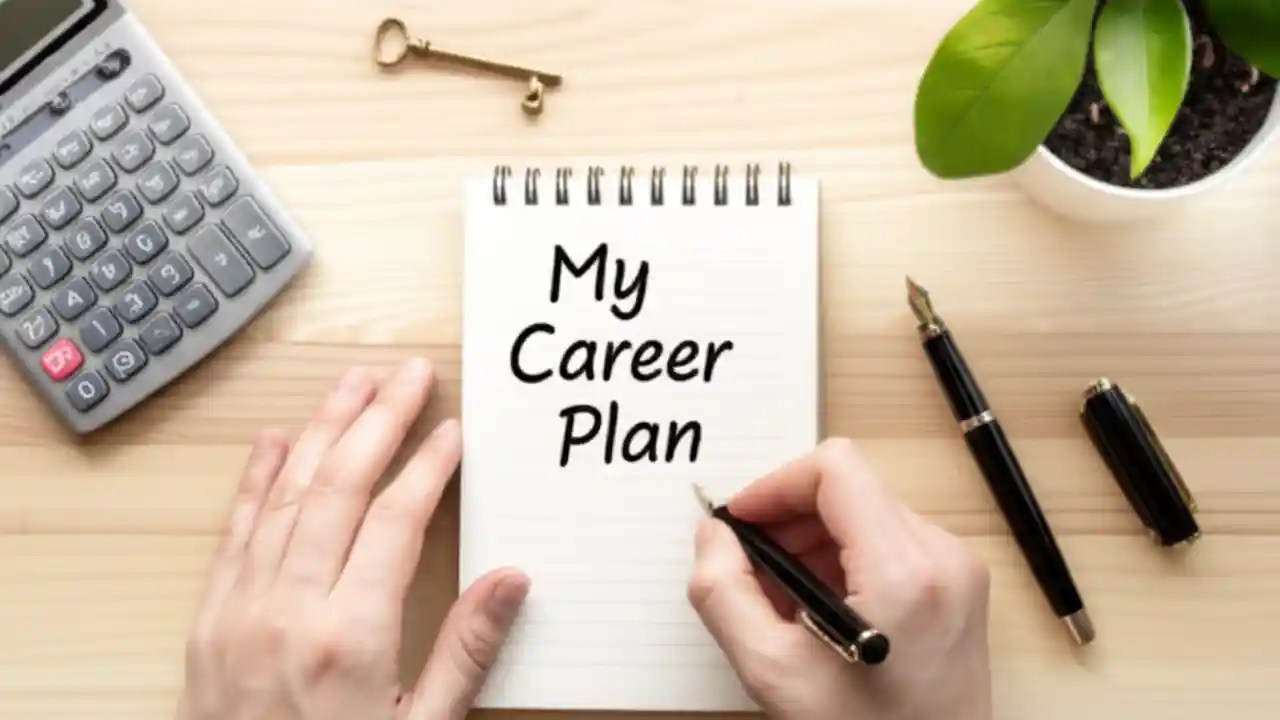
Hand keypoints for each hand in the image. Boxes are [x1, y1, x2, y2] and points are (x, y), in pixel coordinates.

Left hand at [179, 359, 529, 719]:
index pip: (396, 520)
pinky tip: (272, 441)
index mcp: (350, 636)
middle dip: (378, 421)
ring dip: (320, 431)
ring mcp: (240, 609)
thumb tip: (513, 579)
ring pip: (284, 494)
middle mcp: (288, 609)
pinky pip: (234, 531)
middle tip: (409, 375)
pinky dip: (255, 480)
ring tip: (352, 385)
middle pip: (339, 487)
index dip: (428, 466)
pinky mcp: (209, 621)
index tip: (452, 429)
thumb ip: (466, 652)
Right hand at [688, 438, 991, 719]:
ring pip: (867, 513)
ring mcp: (958, 571)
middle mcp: (943, 558)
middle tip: (750, 569)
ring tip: (781, 601)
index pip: (835, 469)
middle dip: (789, 520)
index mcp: (904, 571)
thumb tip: (714, 535)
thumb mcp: (772, 672)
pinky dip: (843, 562)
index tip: (742, 522)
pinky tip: (817, 610)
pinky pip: (890, 543)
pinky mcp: (958, 588)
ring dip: (812, 543)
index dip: (775, 485)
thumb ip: (725, 592)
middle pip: (851, 488)